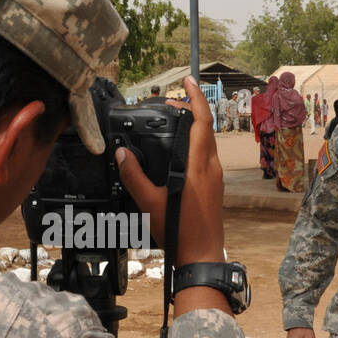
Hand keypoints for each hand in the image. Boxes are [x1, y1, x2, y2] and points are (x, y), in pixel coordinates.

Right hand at [117, 75, 224, 268]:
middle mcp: (212, 168)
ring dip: (194, 127)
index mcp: (199, 166)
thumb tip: (121, 154)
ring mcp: (216, 178)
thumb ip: (134, 176)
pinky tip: (179, 152)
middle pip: (206, 128)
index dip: (196, 97)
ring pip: (208, 143)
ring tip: (174, 121)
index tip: (188, 81)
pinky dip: (195, 144)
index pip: (202, 122)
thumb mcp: (150, 203)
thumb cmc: (180, 233)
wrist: (201, 257)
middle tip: (173, 101)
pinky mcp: (215, 187)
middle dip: (192, 109)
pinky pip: (207, 156)